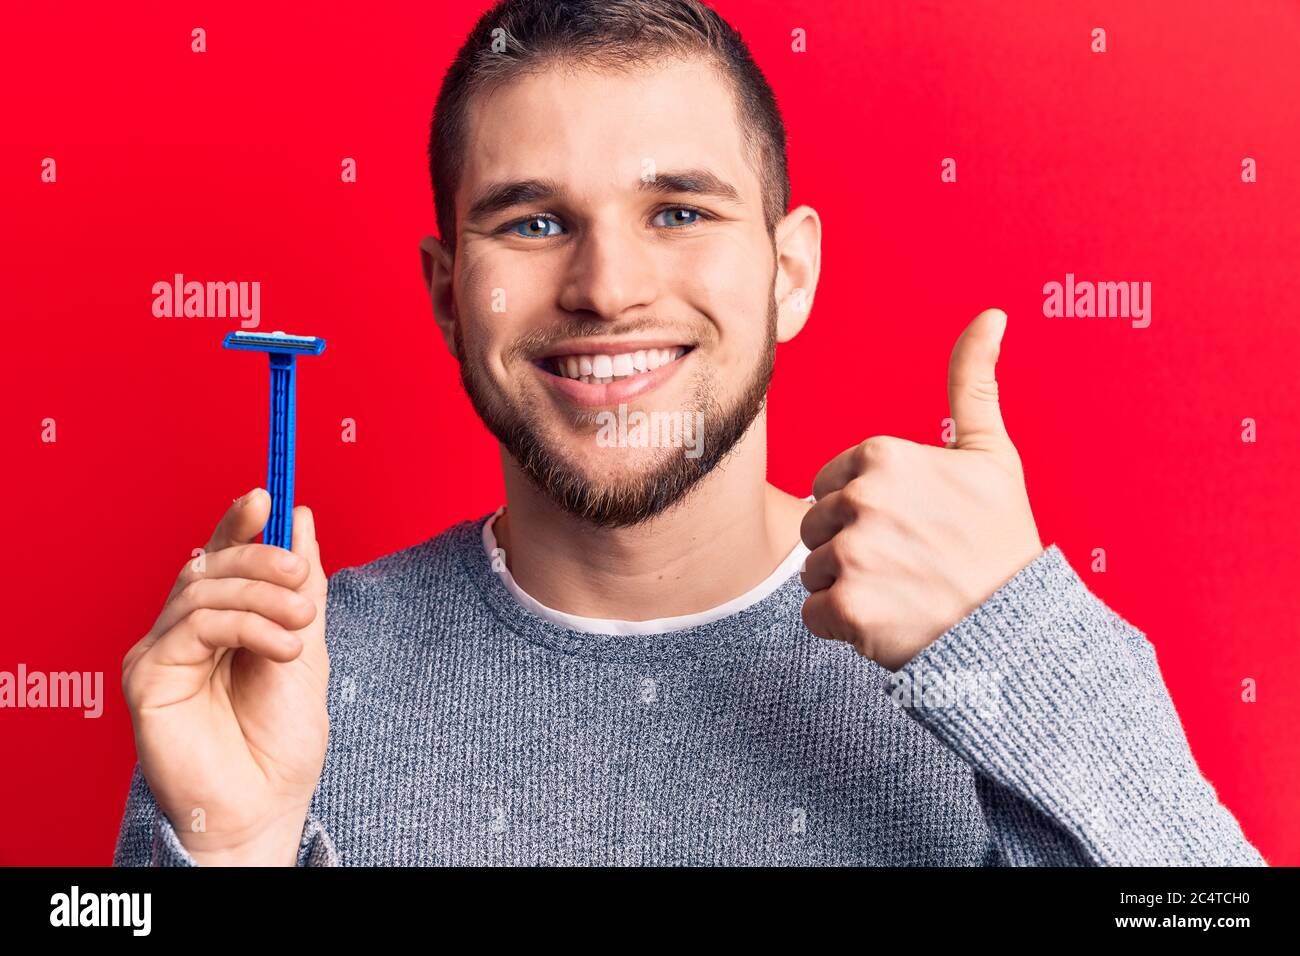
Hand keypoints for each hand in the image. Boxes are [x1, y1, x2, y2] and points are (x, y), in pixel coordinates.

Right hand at [122, 489, 329, 864]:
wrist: (269, 802)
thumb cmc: (282, 737)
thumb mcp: (307, 643)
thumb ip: (302, 582)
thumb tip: (298, 515)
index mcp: (220, 621)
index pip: (221, 556)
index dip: (239, 521)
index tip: (268, 494)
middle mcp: (184, 631)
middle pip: (209, 564)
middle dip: (261, 557)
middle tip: (302, 574)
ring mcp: (162, 652)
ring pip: (203, 588)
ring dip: (262, 596)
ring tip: (302, 622)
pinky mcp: (148, 676)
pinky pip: (194, 625)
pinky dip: (245, 625)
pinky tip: (282, 646)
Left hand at [799, 308, 1043, 669]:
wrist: (1017, 626)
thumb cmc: (1001, 538)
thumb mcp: (992, 453)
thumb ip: (974, 381)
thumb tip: (991, 314)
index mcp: (883, 455)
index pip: (829, 484)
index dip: (865, 510)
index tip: (913, 526)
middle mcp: (862, 497)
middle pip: (816, 525)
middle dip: (850, 547)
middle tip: (908, 563)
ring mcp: (852, 552)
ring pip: (812, 569)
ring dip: (846, 587)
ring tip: (901, 591)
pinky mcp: (846, 606)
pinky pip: (812, 614)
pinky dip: (843, 626)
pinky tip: (888, 621)